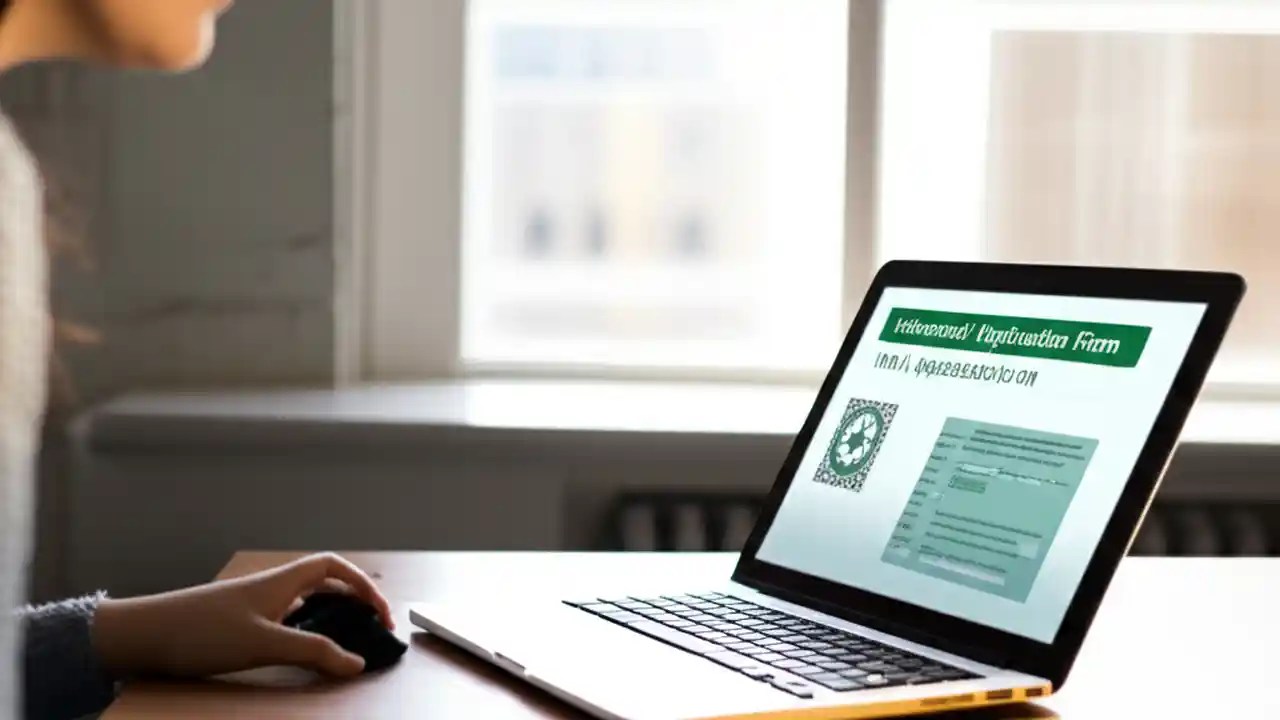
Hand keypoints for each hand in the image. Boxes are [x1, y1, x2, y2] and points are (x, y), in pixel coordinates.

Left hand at [92, 553, 394, 677]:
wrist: (142, 635)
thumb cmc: (200, 631)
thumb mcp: (264, 643)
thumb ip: (312, 652)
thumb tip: (356, 663)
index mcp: (281, 582)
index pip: (335, 567)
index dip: (364, 585)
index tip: (381, 614)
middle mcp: (271, 587)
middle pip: (324, 582)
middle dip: (353, 601)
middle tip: (370, 629)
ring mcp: (254, 604)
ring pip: (304, 603)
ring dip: (330, 618)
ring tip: (344, 642)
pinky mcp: (238, 623)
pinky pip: (285, 620)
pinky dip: (304, 632)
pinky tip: (301, 652)